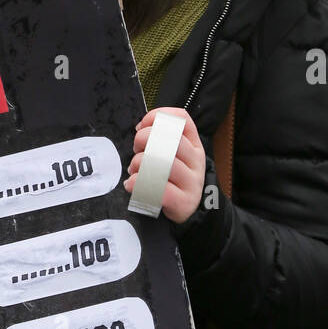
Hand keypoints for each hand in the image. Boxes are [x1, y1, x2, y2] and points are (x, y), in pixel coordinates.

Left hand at [122, 108, 205, 224]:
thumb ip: (159, 139)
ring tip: (133, 171)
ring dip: (139, 164)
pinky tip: (131, 185)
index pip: (182, 119)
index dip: (158, 116)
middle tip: (136, 151)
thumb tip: (140, 128)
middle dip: (143, 140)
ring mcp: (192, 181)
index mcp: (193, 145)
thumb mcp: (172, 156)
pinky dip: (139, 184)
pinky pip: (160, 189)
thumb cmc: (173, 180)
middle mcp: (196, 160)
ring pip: (163, 162)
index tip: (141, 126)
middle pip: (169, 138)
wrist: (189, 212)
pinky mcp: (183, 201)